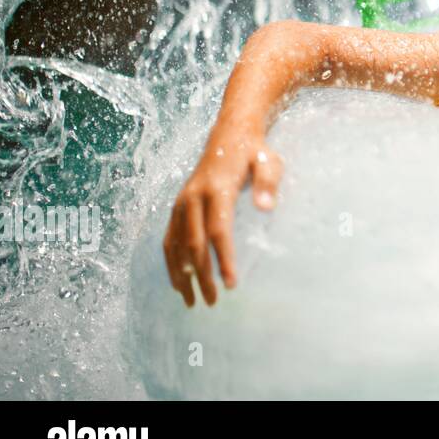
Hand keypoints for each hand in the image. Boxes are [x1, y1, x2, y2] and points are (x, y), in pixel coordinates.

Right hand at [163, 132, 283, 306]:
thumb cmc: (255, 152)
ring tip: (192, 302)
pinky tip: (179, 283)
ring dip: (182, 275)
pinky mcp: (177, 207)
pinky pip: (169, 239)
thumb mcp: (270, 162)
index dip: (223, 260)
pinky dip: (171, 262)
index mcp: (217, 189)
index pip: (218, 231)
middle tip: (213, 303)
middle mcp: (193, 198)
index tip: (231, 285)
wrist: (229, 135)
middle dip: (203, 276)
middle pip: (194, 244)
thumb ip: (268, 183)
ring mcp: (181, 203)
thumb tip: (266, 208)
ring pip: (176, 245)